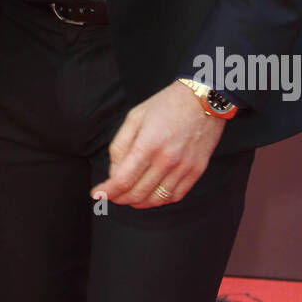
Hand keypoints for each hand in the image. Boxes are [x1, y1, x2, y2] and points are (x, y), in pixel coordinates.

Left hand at [90, 80, 225, 207]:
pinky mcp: (196, 171)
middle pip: (137, 194)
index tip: (97, 193)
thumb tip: (114, 172)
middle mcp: (167, 160)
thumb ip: (120, 146)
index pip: (123, 180)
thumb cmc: (167, 105)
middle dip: (119, 198)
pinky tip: (151, 194)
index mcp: (148, 144)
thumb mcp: (135, 117)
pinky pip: (175, 196)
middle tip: (111, 195)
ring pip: (156, 200)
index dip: (107, 191)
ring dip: (138, 202)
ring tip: (128, 196)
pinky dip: (159, 200)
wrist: (204, 99)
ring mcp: (183, 168)